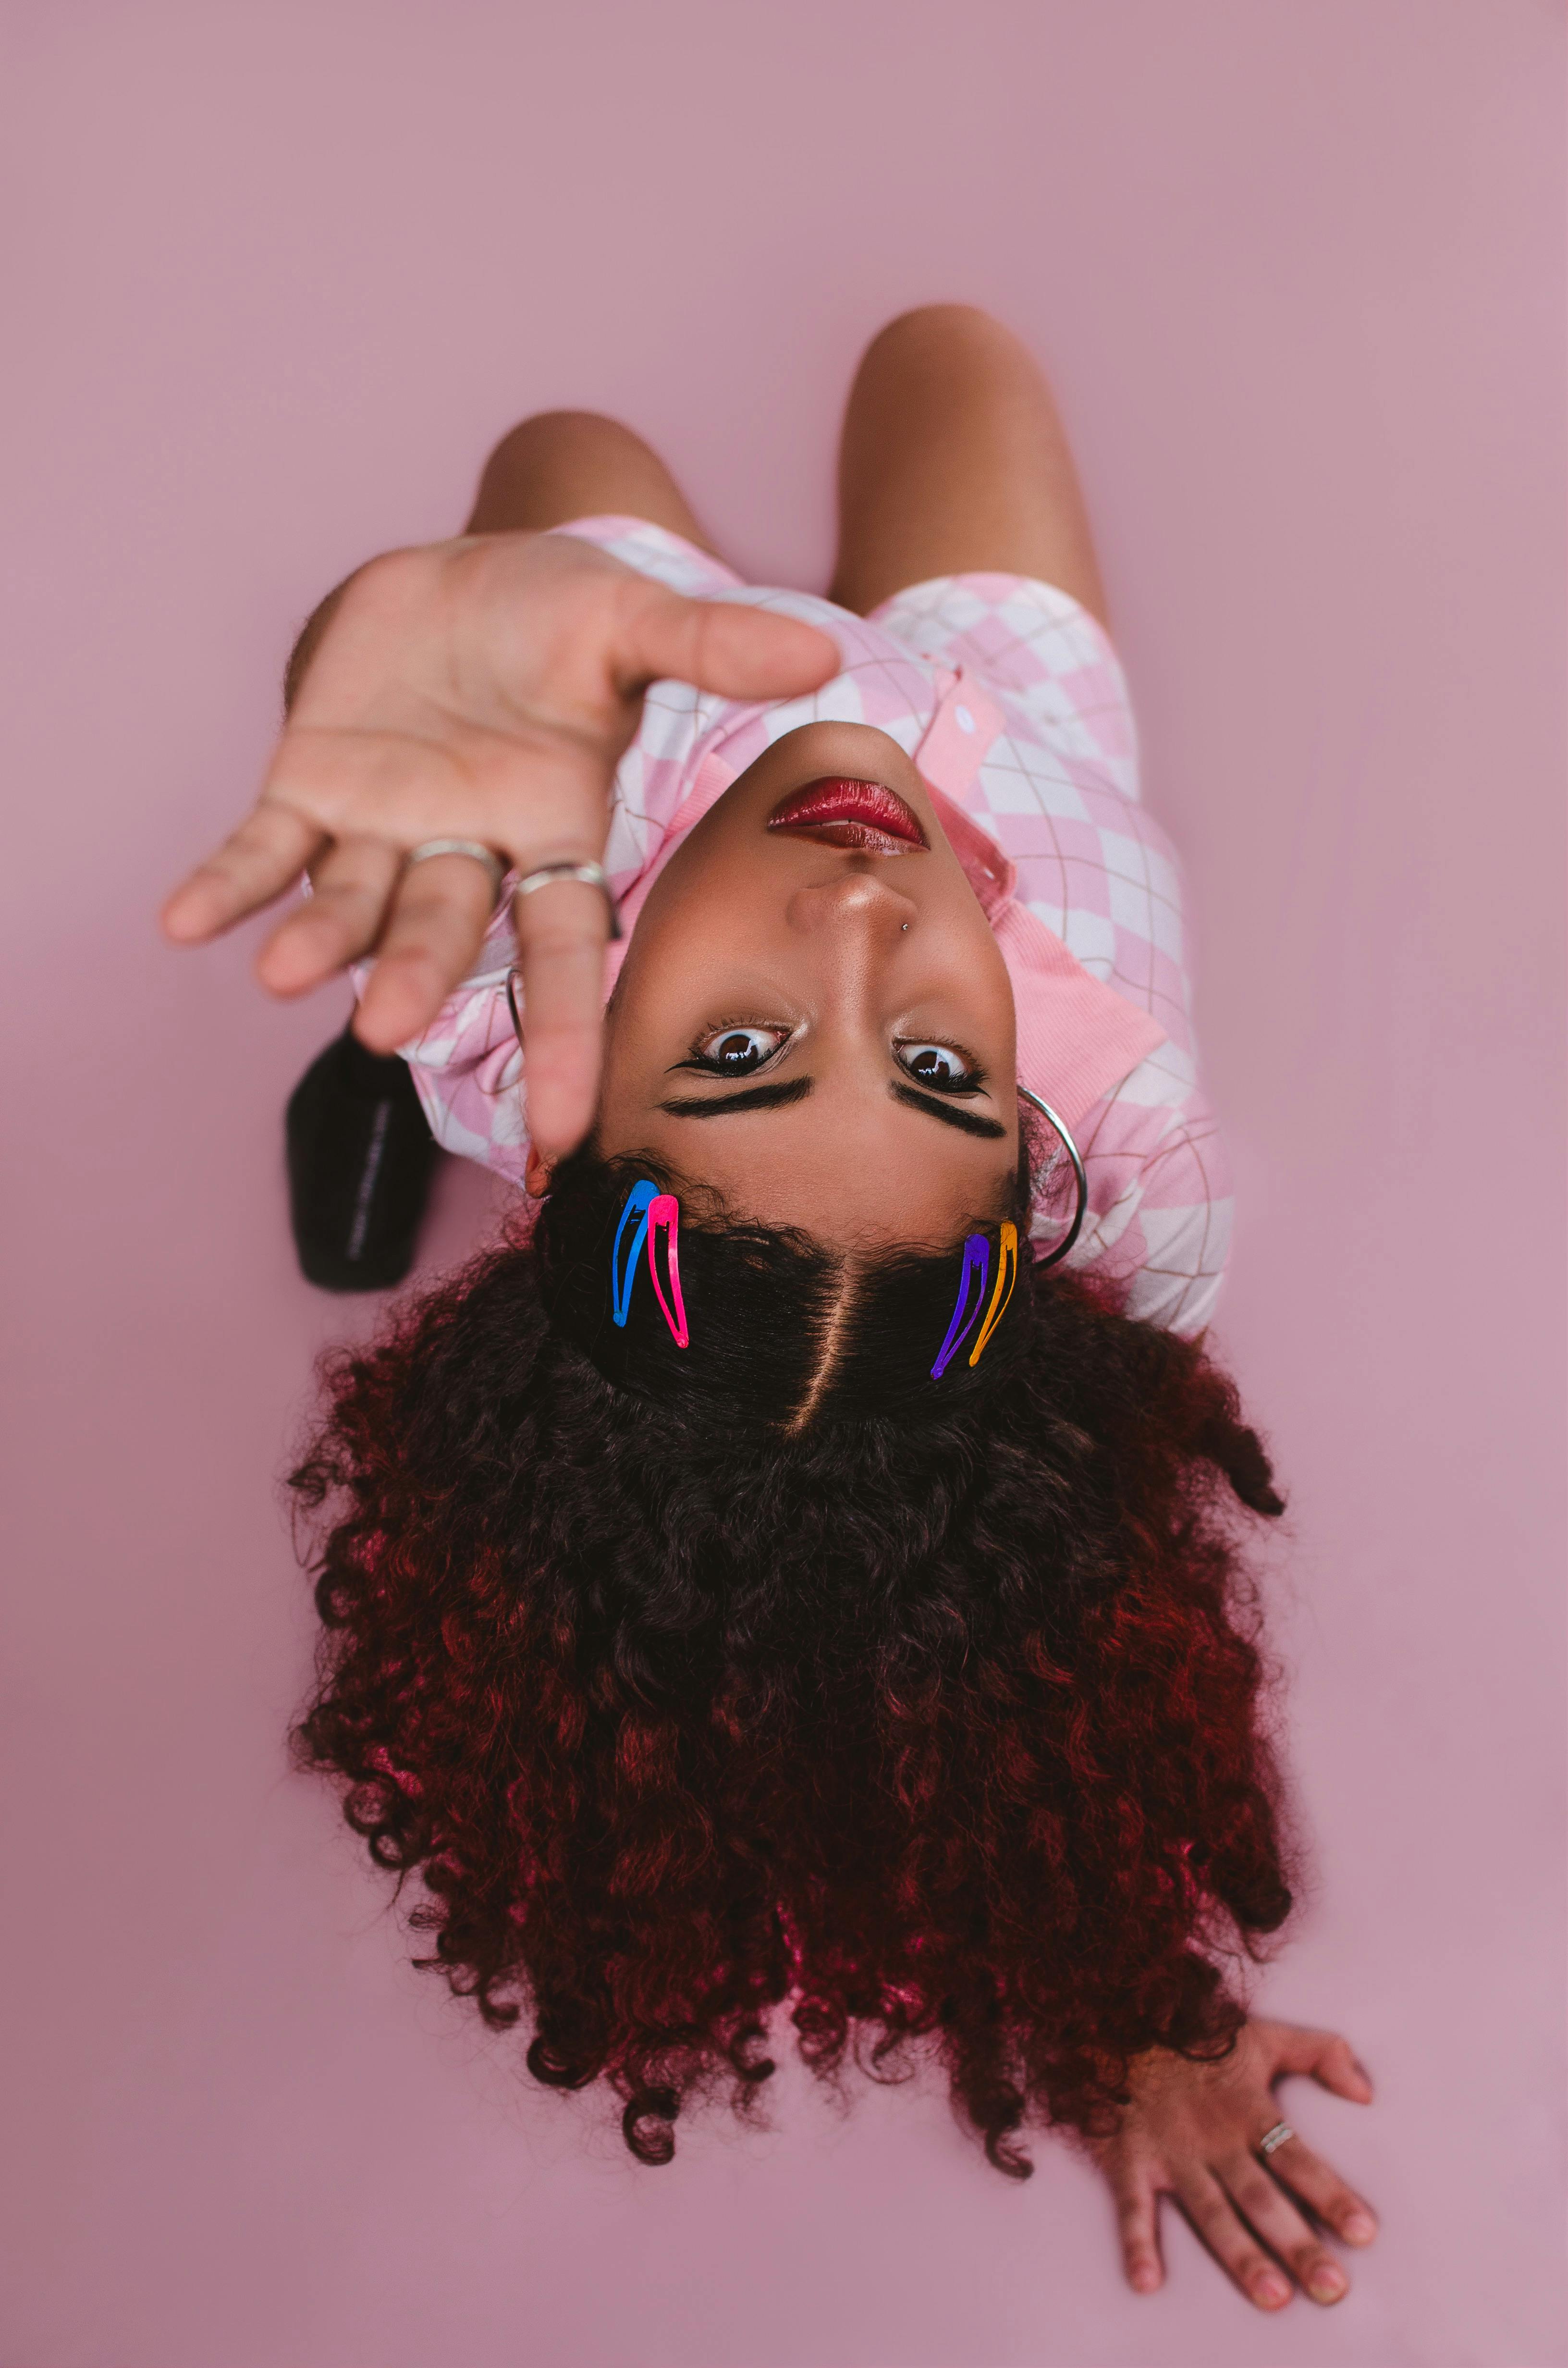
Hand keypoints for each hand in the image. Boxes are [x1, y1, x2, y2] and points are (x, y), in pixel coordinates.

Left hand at [160, 530, 837, 1155]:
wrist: (459, 576)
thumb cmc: (559, 613)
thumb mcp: (630, 620)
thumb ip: (711, 647)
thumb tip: (824, 658)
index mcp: (558, 835)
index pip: (569, 953)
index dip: (564, 1038)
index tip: (558, 1132)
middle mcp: (472, 854)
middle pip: (451, 932)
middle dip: (422, 978)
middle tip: (388, 1028)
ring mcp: (388, 831)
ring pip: (357, 903)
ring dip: (321, 941)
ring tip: (287, 972)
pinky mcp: (312, 791)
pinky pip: (265, 849)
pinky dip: (228, 885)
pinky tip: (183, 922)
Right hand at [1088, 2015, 1377, 2310]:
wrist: (1119, 2019)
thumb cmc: (1197, 2036)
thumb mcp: (1264, 2035)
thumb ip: (1320, 2053)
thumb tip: (1367, 2092)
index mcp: (1248, 2110)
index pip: (1297, 2158)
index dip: (1331, 2194)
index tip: (1364, 2233)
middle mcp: (1214, 2139)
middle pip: (1261, 2198)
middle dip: (1296, 2244)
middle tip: (1330, 2289)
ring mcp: (1171, 2153)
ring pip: (1211, 2213)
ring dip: (1241, 2256)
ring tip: (1273, 2298)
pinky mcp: (1130, 2160)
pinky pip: (1132, 2206)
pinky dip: (1136, 2243)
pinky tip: (1147, 2282)